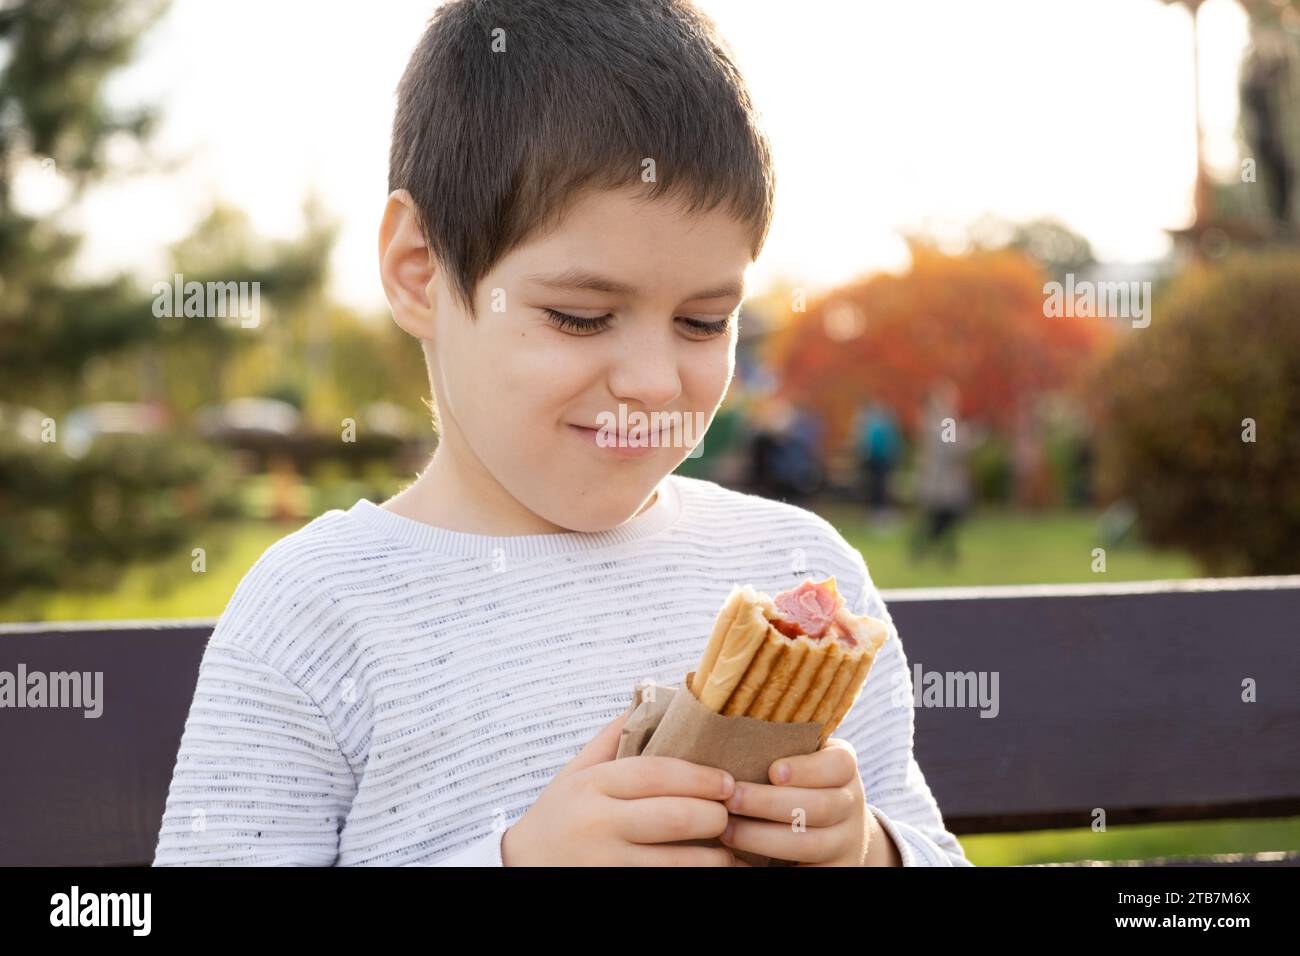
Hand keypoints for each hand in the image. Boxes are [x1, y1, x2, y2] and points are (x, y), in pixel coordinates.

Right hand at [501, 705, 739, 865]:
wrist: (519, 868)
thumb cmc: (556, 816)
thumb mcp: (575, 772)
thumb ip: (612, 738)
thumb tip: (652, 697)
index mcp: (593, 785)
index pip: (656, 773)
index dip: (699, 777)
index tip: (726, 781)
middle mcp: (598, 823)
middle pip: (673, 817)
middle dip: (714, 815)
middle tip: (731, 813)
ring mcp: (606, 862)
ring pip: (676, 861)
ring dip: (715, 857)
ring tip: (732, 850)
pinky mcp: (613, 885)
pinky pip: (665, 882)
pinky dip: (696, 877)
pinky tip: (713, 872)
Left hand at [720, 737, 880, 865]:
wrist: (835, 829)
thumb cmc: (799, 782)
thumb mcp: (800, 758)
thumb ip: (776, 745)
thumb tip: (718, 728)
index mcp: (844, 768)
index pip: (838, 765)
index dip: (806, 769)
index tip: (772, 771)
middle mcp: (851, 803)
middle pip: (819, 806)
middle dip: (769, 804)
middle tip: (730, 799)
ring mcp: (846, 840)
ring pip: (809, 844)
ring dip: (763, 839)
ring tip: (726, 831)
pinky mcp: (835, 869)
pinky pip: (806, 871)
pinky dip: (770, 867)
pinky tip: (739, 861)